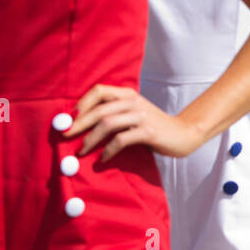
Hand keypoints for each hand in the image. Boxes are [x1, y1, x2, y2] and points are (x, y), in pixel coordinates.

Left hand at [68, 83, 205, 161]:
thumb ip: (114, 113)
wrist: (184, 133)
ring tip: (82, 151)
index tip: (70, 119)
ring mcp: (142, 116)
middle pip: (99, 109)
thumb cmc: (153, 126)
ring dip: (90, 139)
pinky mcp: (148, 132)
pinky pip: (121, 140)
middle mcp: (134, 102)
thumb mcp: (134, 113)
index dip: (82, 103)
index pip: (99, 90)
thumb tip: (81, 123)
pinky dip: (108, 151)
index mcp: (128, 94)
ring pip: (107, 124)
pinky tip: (103, 159)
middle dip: (79, 124)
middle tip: (66, 136)